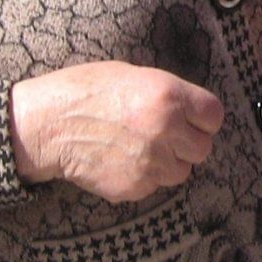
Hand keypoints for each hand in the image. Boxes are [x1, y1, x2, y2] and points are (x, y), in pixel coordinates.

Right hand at [9, 63, 224, 202]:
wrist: (47, 125)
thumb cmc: (84, 92)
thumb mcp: (132, 75)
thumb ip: (168, 95)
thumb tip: (190, 112)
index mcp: (168, 96)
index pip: (214, 116)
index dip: (203, 119)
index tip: (193, 119)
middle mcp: (166, 130)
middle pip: (203, 148)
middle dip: (187, 143)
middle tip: (164, 135)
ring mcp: (151, 162)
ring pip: (181, 171)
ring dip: (168, 163)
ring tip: (140, 147)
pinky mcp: (135, 187)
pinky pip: (155, 186)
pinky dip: (144, 177)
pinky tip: (122, 160)